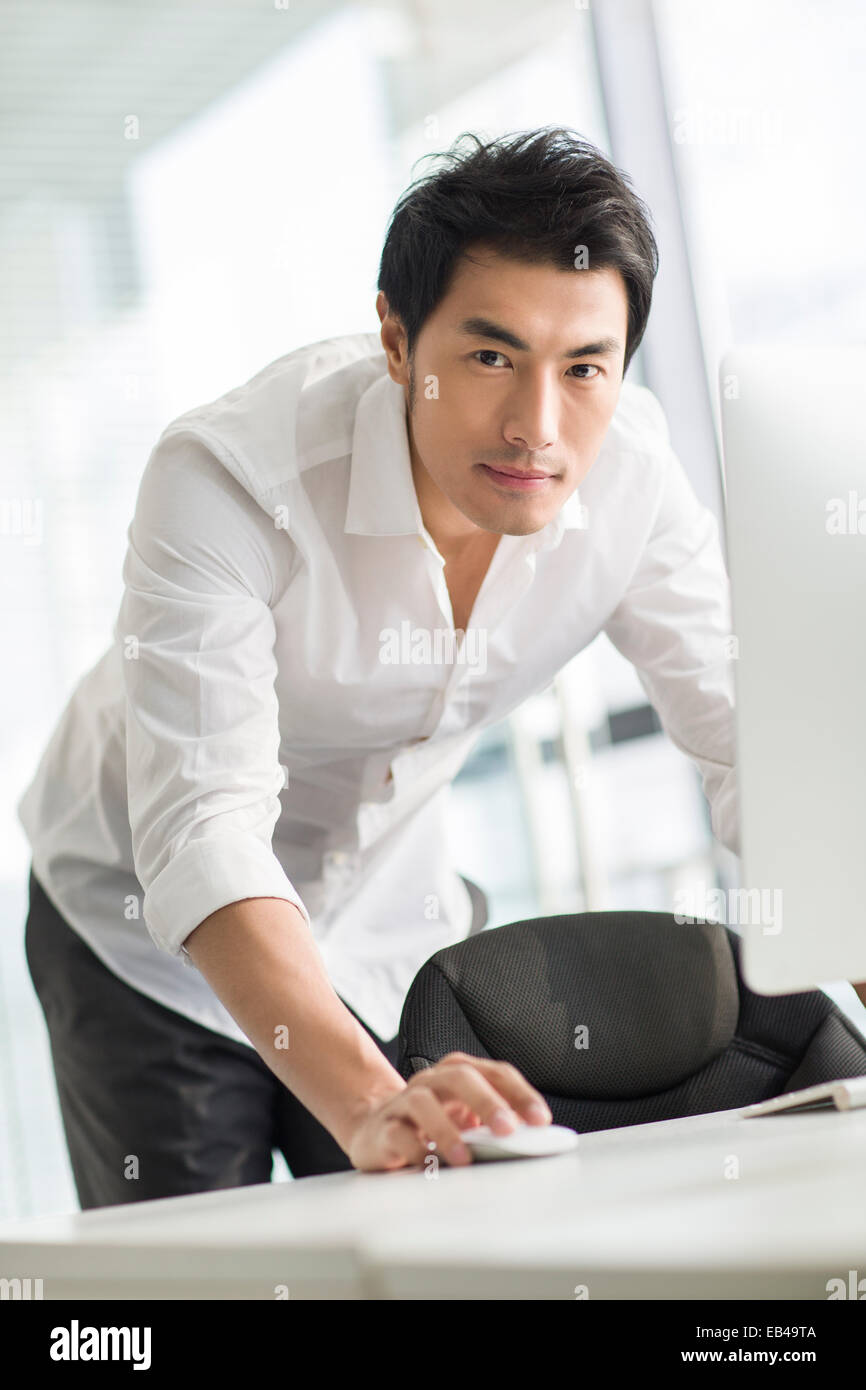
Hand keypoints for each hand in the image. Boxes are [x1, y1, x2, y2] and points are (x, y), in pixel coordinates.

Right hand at [346, 1051, 552, 1171]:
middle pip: (460, 1077)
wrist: (376, 1127)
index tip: (540, 1119)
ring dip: (446, 1130)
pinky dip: (414, 1150)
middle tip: (507, 1129)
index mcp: (459, 1074)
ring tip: (464, 1158)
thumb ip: (493, 1122)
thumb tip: (531, 1139)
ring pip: (423, 1103)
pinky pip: (397, 1134)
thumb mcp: (466, 1117)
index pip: (494, 1073)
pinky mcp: (384, 1129)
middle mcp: (432, 1082)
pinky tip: (429, 1165)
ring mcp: (405, 1102)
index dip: (519, 1094)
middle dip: (486, 1102)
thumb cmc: (431, 1123)